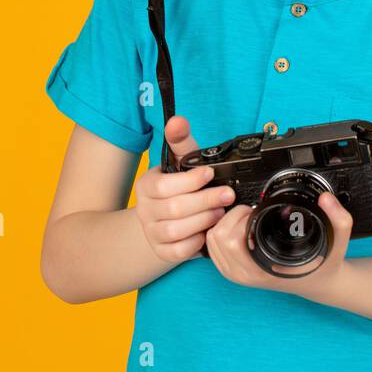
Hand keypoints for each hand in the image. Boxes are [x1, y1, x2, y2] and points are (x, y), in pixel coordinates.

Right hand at [132, 115, 234, 262]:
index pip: (164, 185)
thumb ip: (180, 140)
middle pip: (174, 208)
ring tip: (220, 212)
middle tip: (227, 195)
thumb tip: (178, 120)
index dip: (190, 180)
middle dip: (206, 200)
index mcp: (146, 185)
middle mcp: (144, 210)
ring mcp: (151, 233)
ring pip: (177, 230)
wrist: (165, 219)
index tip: (210, 173)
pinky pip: (179, 251)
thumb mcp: (180, 162)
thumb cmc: (178, 187)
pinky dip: (197, 242)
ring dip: (204, 220)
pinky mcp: (162, 252)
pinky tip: (208, 231)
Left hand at [204, 190, 353, 300]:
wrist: (319, 283)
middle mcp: (245, 275)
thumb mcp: (337, 240)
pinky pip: (211, 248)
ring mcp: (236, 275)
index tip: (256, 210)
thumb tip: (326, 198)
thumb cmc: (322, 264)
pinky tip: (238, 227)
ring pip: (211, 240)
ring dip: (223, 222)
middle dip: (231, 216)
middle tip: (250, 211)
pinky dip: (219, 232)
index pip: (231, 240)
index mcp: (262, 268)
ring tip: (245, 218)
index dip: (240, 217)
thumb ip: (338, 218)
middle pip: (216, 236)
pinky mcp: (232, 272)